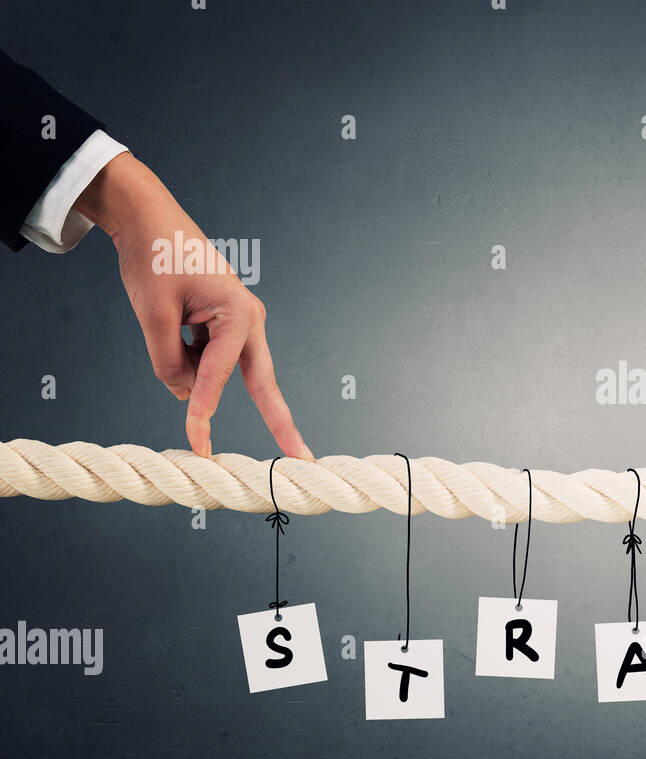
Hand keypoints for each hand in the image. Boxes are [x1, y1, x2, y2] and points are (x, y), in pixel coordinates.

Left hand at [75, 153, 311, 459]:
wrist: (149, 221)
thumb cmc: (154, 259)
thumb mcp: (152, 314)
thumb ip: (168, 363)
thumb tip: (182, 396)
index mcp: (240, 314)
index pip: (219, 375)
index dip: (203, 412)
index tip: (200, 447)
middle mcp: (249, 322)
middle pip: (262, 382)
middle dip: (279, 421)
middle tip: (303, 458)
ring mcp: (241, 325)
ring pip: (217, 371)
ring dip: (188, 363)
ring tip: (169, 316)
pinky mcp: (226, 327)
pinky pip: (206, 359)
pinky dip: (185, 353)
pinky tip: (173, 318)